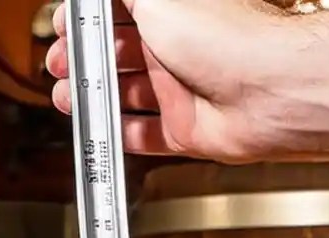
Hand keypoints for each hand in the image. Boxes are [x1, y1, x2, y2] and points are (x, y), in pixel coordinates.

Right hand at [45, 0, 306, 162]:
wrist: (267, 91)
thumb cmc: (225, 36)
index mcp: (172, 10)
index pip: (121, 11)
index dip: (88, 19)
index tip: (65, 25)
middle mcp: (178, 48)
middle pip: (119, 54)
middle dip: (84, 59)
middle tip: (62, 64)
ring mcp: (182, 90)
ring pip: (127, 94)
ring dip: (95, 96)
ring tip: (68, 96)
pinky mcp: (186, 129)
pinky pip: (146, 135)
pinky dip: (120, 134)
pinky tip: (100, 130)